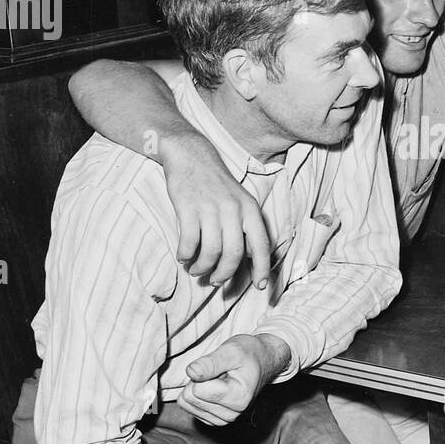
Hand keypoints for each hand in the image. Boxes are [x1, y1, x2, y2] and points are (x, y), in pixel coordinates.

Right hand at [159, 134, 270, 288]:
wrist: (192, 156)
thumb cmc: (217, 185)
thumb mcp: (241, 202)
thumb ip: (247, 227)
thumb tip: (250, 258)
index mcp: (250, 210)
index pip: (261, 246)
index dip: (262, 269)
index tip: (259, 287)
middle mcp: (233, 210)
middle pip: (233, 255)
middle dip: (224, 274)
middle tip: (215, 281)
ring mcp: (210, 209)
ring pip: (210, 252)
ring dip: (202, 267)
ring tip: (196, 269)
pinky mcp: (188, 208)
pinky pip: (189, 242)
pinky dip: (185, 255)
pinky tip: (183, 256)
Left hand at [177, 334, 288, 425]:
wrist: (261, 361)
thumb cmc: (248, 354)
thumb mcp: (232, 350)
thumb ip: (211, 362)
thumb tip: (191, 372)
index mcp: (238, 398)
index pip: (196, 389)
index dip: (203, 371)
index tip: (221, 367)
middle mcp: (232, 414)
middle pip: (190, 397)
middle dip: (200, 380)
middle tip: (220, 372)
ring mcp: (223, 419)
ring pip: (188, 403)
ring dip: (200, 386)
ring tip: (220, 379)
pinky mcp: (214, 420)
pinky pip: (189, 407)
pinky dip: (199, 394)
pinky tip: (216, 387)